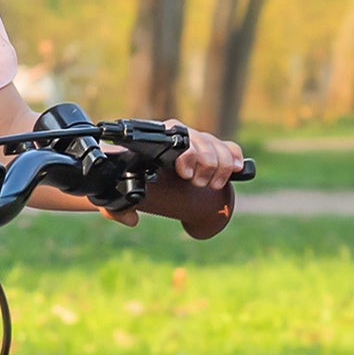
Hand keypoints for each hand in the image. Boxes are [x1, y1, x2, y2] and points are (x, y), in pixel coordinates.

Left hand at [103, 121, 242, 224]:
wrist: (136, 166)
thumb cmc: (127, 176)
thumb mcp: (118, 191)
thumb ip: (116, 207)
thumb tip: (132, 219)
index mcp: (159, 138)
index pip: (180, 140)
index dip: (189, 155)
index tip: (185, 174)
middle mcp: (181, 135)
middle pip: (203, 142)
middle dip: (207, 165)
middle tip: (199, 184)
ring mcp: (198, 141)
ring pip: (217, 146)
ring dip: (221, 166)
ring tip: (212, 185)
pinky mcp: (211, 150)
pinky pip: (228, 148)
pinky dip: (234, 157)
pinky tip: (237, 170)